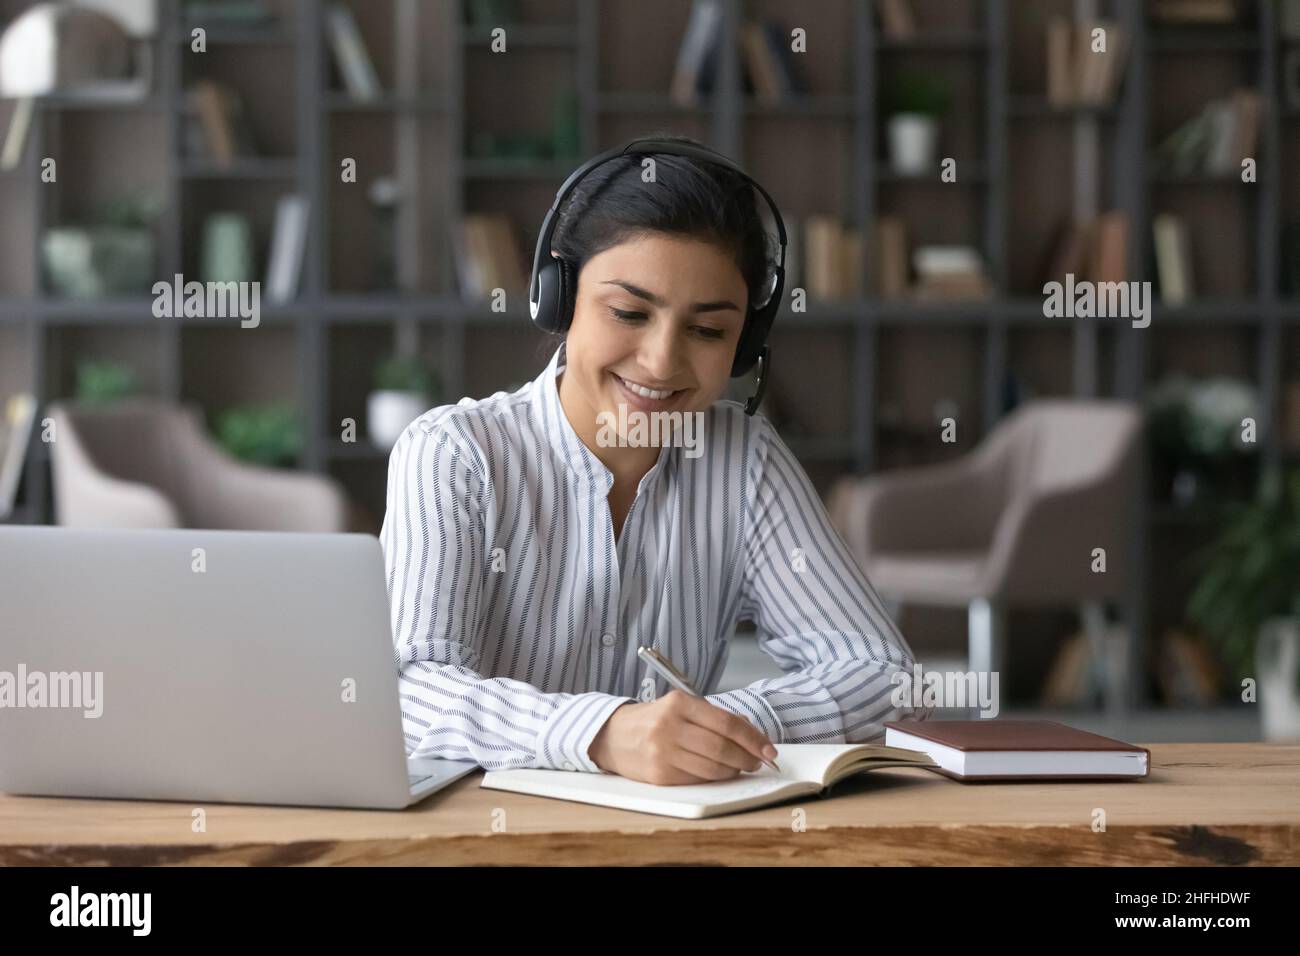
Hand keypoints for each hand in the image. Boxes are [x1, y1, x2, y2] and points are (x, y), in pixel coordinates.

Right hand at [587, 690, 778, 784]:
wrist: (612, 736)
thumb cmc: (654, 720)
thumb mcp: (681, 708)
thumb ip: (715, 718)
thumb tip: (752, 734)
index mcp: (679, 703)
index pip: (726, 723)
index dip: (753, 738)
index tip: (769, 749)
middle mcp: (669, 727)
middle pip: (722, 748)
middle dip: (747, 758)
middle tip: (757, 761)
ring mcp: (663, 753)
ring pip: (713, 768)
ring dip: (734, 770)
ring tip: (740, 767)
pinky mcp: (660, 775)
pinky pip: (698, 779)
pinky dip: (714, 778)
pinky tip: (718, 773)